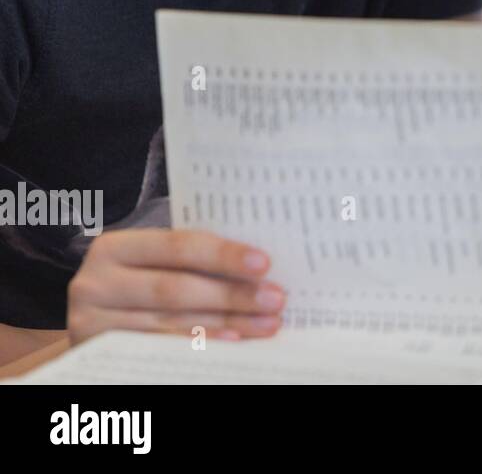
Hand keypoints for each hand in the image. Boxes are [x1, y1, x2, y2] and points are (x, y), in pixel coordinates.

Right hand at [66, 229, 284, 345]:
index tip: (264, 263)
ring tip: (266, 323)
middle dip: (232, 294)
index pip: (178, 246)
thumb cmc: (139, 286)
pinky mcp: (99, 353)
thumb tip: (259, 268)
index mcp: (116, 247)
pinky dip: (200, 345)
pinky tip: (231, 343)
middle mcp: (96, 282)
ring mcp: (91, 322)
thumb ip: (193, 260)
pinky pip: (159, 350)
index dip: (223, 254)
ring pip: (172, 322)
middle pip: (176, 288)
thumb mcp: (154, 266)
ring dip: (227, 323)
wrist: (89, 328)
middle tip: (275, 299)